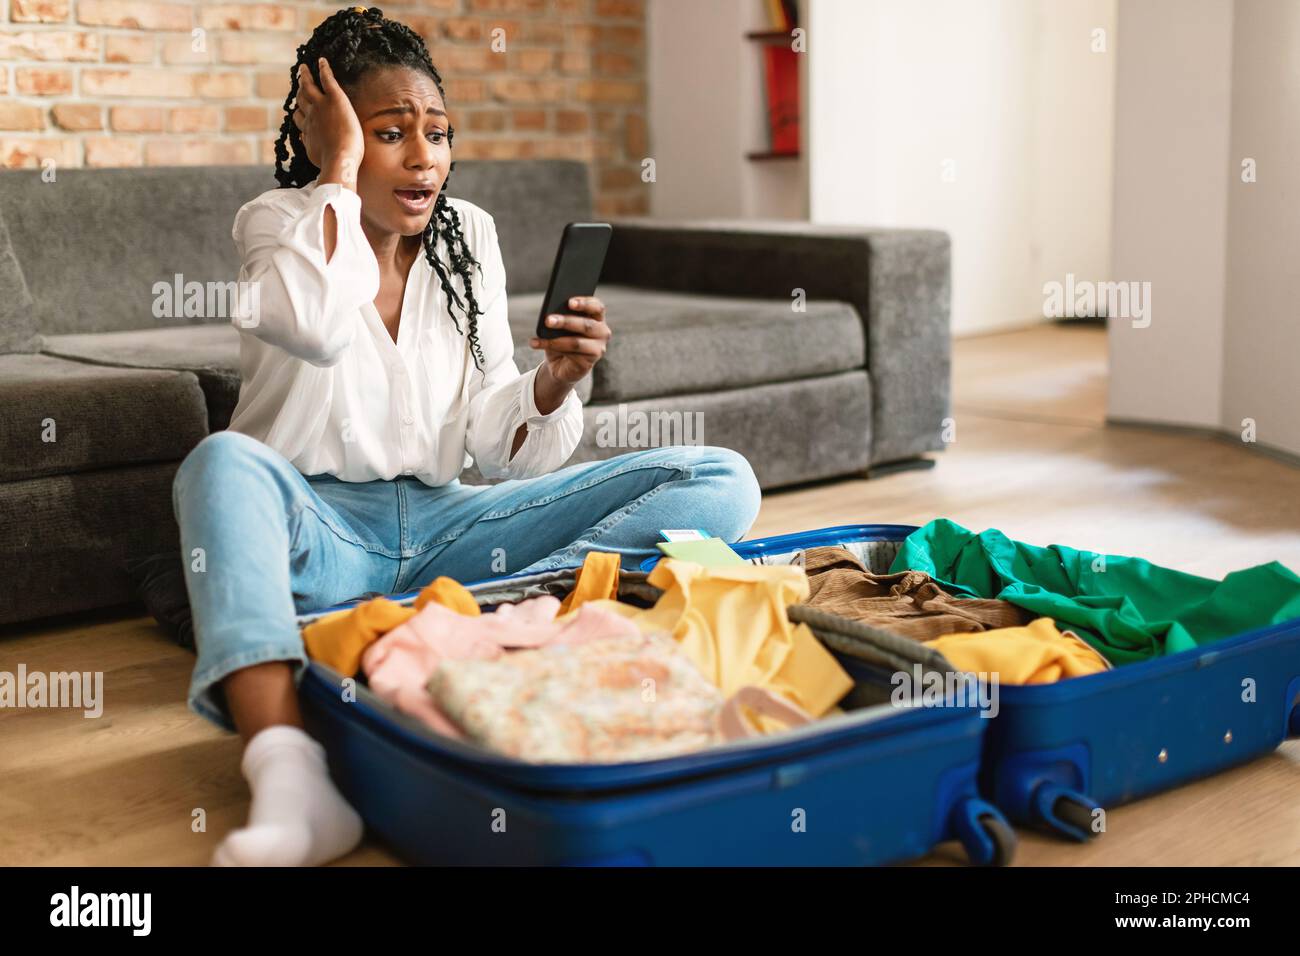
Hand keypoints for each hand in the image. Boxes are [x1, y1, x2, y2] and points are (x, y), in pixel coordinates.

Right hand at [294, 57, 363, 173]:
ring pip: (309, 86)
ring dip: (306, 76)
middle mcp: (310, 115)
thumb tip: (304, 139)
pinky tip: (322, 60)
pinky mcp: (334, 98)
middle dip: (299, 90)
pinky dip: (323, 68)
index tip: (298, 109)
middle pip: (301, 99)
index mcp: (307, 130)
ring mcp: (321, 105)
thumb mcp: (315, 156)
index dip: (298, 112)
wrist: (339, 158)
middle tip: (299, 81)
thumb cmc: (333, 163)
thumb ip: (310, 145)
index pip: (299, 118)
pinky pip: (326, 79)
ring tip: (304, 68)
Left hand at [529, 296, 610, 385]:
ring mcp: (598, 349)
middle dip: (565, 322)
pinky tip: (537, 344)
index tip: (569, 302)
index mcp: (597, 318)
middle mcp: (602, 332)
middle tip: (548, 320)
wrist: (561, 364)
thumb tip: (551, 316)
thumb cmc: (563, 338)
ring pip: (576, 342)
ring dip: (555, 339)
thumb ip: (562, 317)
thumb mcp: (562, 326)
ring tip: (540, 335)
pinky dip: (551, 348)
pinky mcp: (589, 362)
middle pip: (586, 325)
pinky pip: (569, 355)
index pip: (597, 307)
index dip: (585, 303)